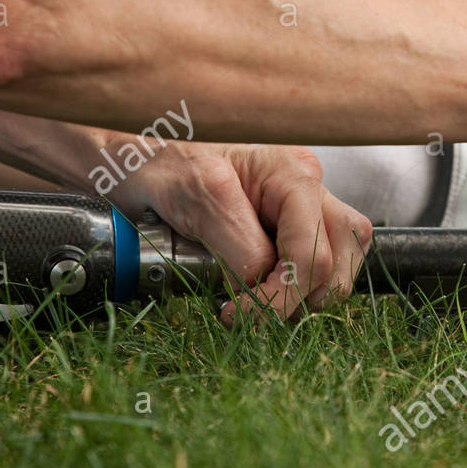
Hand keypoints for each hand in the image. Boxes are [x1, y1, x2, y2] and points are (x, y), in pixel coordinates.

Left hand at [101, 139, 372, 320]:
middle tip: (251, 313)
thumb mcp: (194, 198)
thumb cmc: (155, 160)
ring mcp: (300, 206)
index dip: (281, 293)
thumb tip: (261, 287)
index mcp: (289, 172)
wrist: (128, 154)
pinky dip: (301, 286)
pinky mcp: (287, 224)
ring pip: (339, 262)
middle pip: (338, 256)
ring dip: (308, 294)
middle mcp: (304, 187)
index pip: (311, 250)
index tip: (237, 313)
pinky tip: (268, 291)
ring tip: (263, 304)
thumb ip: (237, 246)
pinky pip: (318, 262)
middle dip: (301, 295)